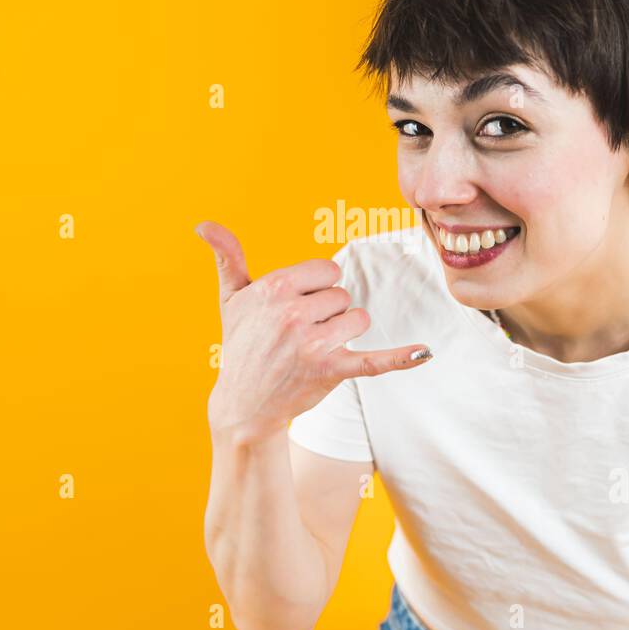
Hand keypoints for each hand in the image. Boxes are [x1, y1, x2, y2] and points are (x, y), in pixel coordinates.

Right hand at [197, 220, 432, 445]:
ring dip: (344, 334)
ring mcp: (313, 343)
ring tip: (315, 350)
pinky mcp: (331, 372)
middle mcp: (293, 313)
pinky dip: (400, 357)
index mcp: (275, 288)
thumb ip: (228, 258)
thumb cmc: (241, 346)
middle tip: (300, 336)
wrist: (243, 405)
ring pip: (358, 320)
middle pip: (342, 296)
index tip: (296, 308)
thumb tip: (204, 224)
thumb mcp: (232, 300)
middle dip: (327, 314)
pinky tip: (424, 351)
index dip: (315, 289)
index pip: (326, 271)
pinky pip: (373, 360)